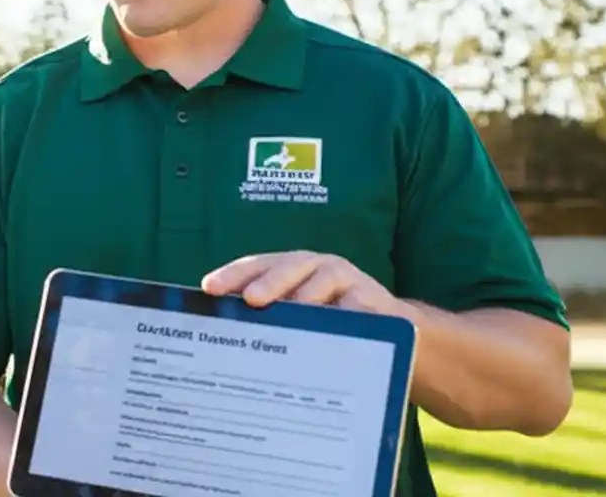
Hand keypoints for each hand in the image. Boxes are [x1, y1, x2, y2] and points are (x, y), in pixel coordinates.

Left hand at [200, 250, 406, 315]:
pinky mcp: (377, 300)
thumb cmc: (332, 322)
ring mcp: (348, 281)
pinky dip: (349, 313)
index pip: (256, 266)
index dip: (233, 275)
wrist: (395, 333)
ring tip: (293, 312)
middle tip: (252, 299)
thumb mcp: (300, 318)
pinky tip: (337, 325)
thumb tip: (221, 339)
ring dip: (307, 296)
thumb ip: (269, 319)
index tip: (210, 288)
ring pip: (324, 282)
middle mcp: (316, 268)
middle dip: (269, 282)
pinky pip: (360, 306)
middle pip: (289, 267)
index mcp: (290, 270)